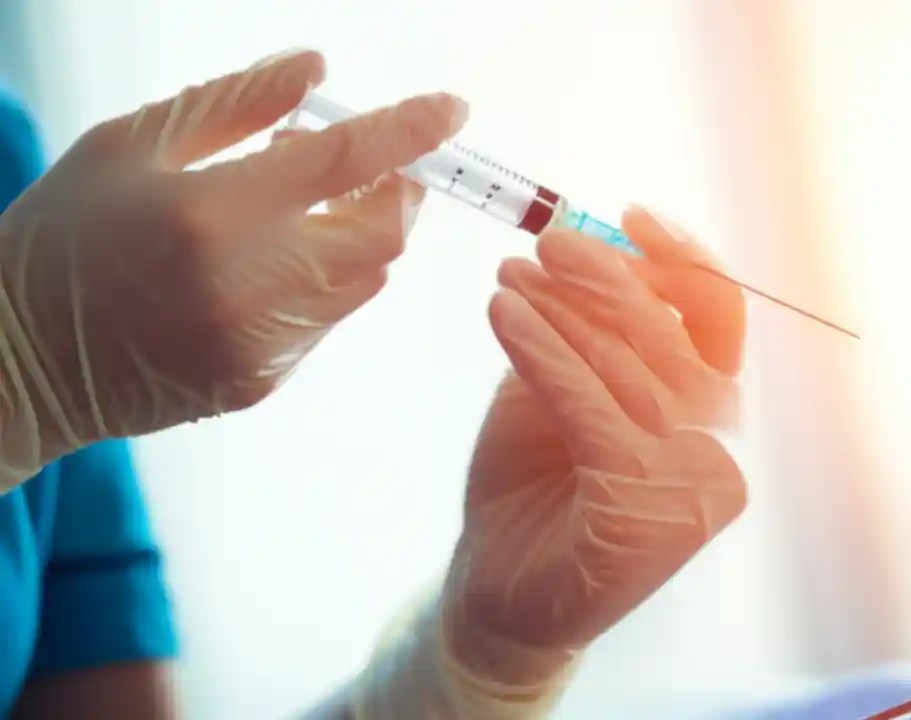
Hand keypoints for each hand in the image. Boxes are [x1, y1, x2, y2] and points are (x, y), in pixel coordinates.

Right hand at [0, 50, 466, 486]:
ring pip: (367, 279)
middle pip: (383, 232)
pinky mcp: (261, 382)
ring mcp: (261, 343)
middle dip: (398, 189)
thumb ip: (233, 103)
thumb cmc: (65, 234)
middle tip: (373, 165)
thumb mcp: (129, 144)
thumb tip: (319, 72)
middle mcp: (251, 285)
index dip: (411, 130)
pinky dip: (324, 280)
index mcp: (214, 213)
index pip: (348, 161)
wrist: (17, 359)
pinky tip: (272, 264)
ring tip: (307, 208)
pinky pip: (328, 320)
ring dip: (361, 234)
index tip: (452, 109)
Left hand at [445, 207, 747, 687]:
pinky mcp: (650, 519)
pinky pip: (596, 416)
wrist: (493, 590)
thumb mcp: (559, 384)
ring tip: (511, 275)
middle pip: (676, 339)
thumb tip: (590, 241)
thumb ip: (585, 327)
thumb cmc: (531, 482)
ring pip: (633, 375)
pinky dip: (547, 357)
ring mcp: (693, 490)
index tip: (630, 216)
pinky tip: (503, 314)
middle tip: (548, 242)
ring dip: (566, 314)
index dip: (684, 261)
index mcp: (707, 411)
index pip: (719, 320)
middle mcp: (717, 449)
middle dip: (610, 280)